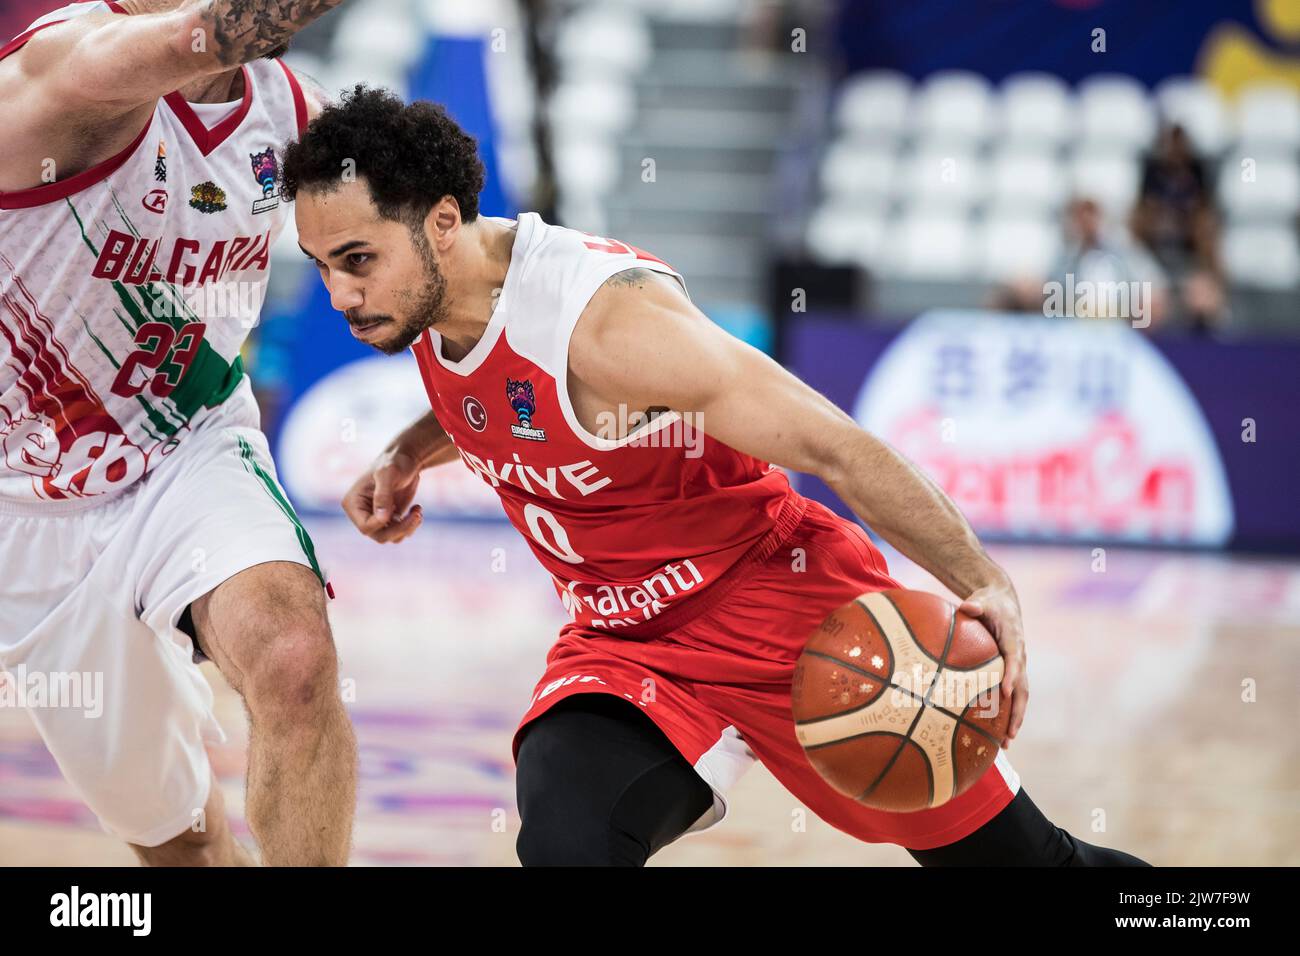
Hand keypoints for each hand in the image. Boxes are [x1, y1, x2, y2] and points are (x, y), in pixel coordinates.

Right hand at [342, 448, 423, 542]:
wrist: (406, 460)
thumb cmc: (394, 462)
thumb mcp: (388, 475)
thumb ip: (383, 496)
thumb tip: (382, 519)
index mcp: (353, 504)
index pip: (365, 527)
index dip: (382, 524)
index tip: (398, 510)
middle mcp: (361, 514)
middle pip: (380, 536)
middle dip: (400, 528)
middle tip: (417, 515)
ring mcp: (376, 518)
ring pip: (391, 538)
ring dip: (408, 527)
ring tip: (417, 511)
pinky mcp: (390, 520)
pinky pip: (400, 533)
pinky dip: (411, 525)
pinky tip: (417, 509)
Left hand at [959, 582, 1027, 749]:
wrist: (1003, 601)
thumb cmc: (991, 602)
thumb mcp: (983, 600)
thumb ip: (976, 605)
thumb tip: (967, 607)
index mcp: (1014, 640)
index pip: (1015, 660)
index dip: (1011, 676)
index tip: (1005, 692)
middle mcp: (1020, 656)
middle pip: (1023, 688)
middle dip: (1017, 711)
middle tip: (1009, 733)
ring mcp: (1018, 666)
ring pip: (1021, 697)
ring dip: (1015, 719)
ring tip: (1007, 743)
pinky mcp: (1012, 671)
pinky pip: (1013, 694)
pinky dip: (1008, 713)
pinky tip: (997, 731)